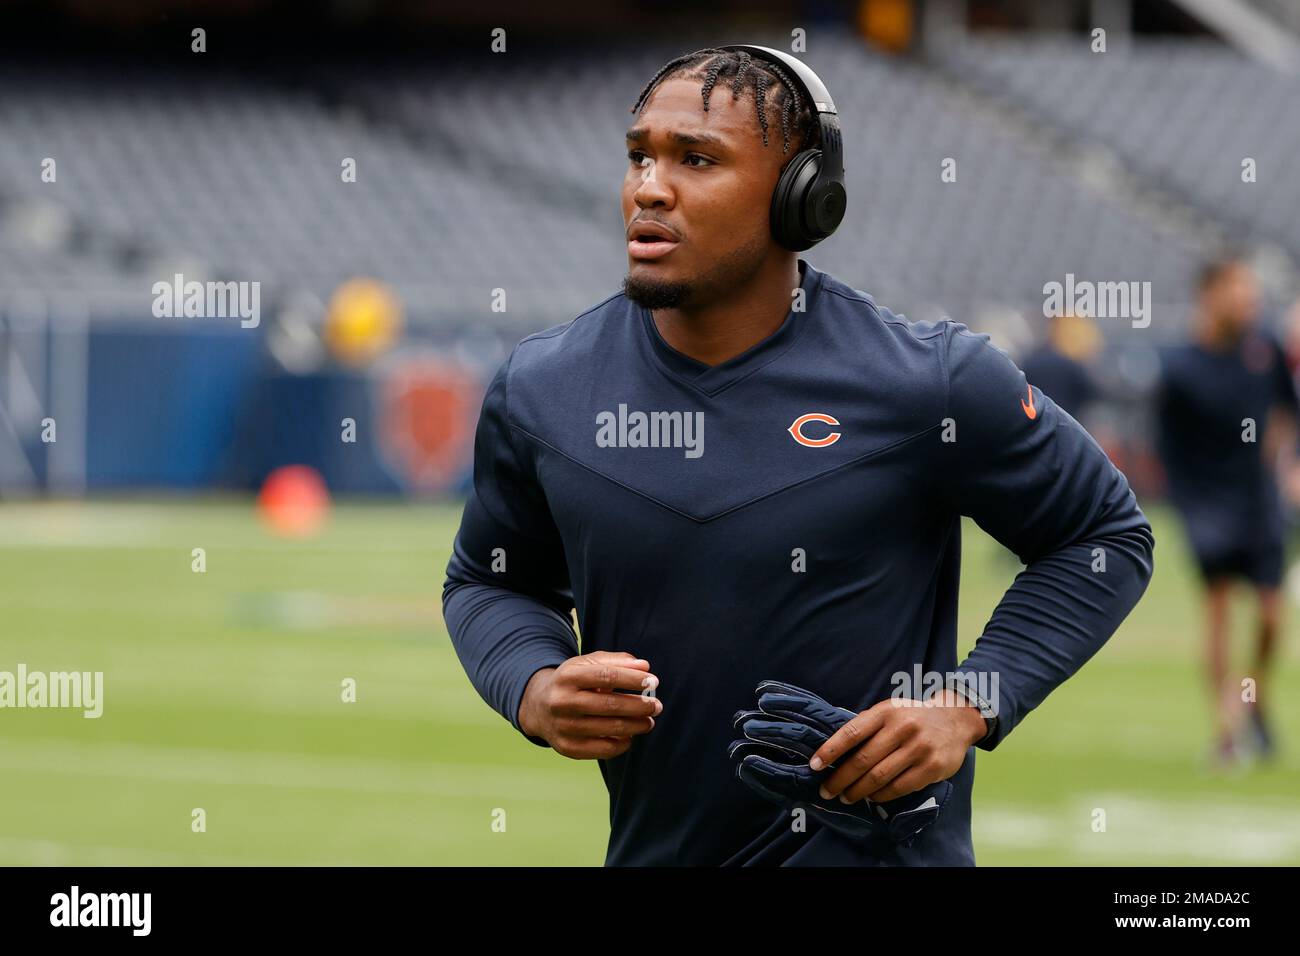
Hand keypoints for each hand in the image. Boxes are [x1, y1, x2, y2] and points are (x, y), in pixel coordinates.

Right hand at [518, 651, 661, 758]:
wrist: (538, 706)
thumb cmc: (573, 682)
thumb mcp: (587, 664)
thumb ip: (616, 661)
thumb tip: (644, 667)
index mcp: (568, 676)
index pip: (606, 676)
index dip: (632, 679)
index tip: (653, 681)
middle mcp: (562, 702)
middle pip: (609, 705)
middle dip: (639, 706)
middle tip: (656, 706)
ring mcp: (563, 726)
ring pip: (608, 728)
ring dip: (635, 726)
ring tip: (648, 722)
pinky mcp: (566, 747)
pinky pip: (602, 749)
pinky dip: (622, 743)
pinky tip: (630, 736)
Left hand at [810, 691, 984, 803]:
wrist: (956, 719)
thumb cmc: (913, 716)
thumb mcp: (890, 710)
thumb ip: (867, 725)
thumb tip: (833, 748)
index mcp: (886, 711)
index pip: (851, 732)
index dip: (830, 750)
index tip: (814, 765)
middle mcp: (902, 728)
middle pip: (863, 760)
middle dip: (840, 779)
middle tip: (826, 791)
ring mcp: (918, 748)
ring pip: (879, 777)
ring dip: (858, 791)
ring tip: (846, 797)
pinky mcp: (931, 768)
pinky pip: (899, 787)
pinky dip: (881, 796)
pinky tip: (871, 798)